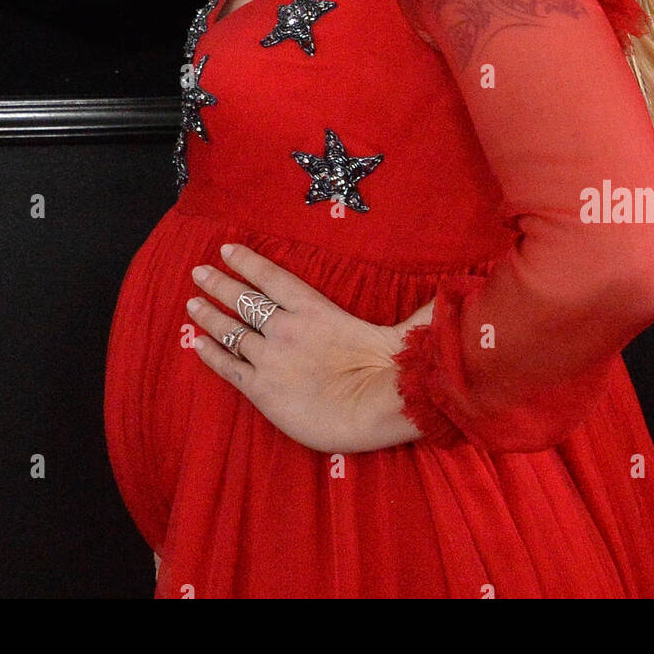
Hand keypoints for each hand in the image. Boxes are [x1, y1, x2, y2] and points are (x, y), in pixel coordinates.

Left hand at [186, 242, 434, 453]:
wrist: (378, 405)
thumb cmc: (392, 366)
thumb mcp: (401, 325)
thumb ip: (418, 304)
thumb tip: (462, 281)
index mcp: (314, 308)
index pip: (272, 277)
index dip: (247, 261)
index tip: (226, 248)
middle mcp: (286, 328)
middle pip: (243, 300)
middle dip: (218, 283)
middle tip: (197, 271)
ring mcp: (272, 359)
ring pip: (230, 331)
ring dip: (208, 316)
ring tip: (191, 303)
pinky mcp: (263, 391)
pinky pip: (229, 368)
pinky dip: (211, 354)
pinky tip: (198, 346)